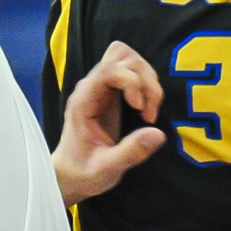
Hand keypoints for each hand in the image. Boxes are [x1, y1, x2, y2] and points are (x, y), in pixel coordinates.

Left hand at [53, 42, 166, 206]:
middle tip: (149, 114)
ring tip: (149, 112)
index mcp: (83, 101)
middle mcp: (91, 87)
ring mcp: (101, 86)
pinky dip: (146, 83)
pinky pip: (132, 70)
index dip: (131, 81)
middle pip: (122, 56)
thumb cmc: (84, 172)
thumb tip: (159, 133)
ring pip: (129, 59)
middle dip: (144, 80)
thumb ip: (130, 152)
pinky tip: (146, 108)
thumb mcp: (107, 169)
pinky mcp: (111, 91)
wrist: (71, 174)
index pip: (108, 69)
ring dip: (147, 80)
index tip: (140, 109)